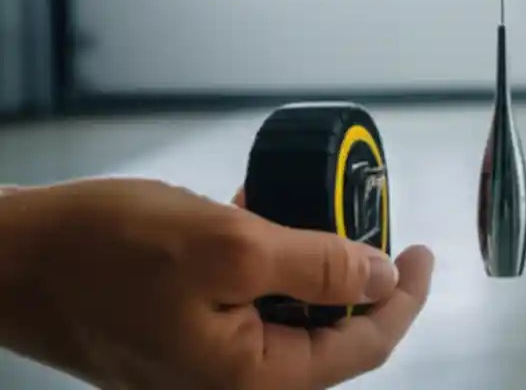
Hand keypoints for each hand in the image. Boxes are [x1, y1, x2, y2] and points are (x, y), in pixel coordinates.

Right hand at [0, 179, 432, 389]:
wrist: (13, 259)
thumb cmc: (106, 251)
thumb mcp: (230, 246)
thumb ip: (317, 266)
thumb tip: (380, 277)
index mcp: (256, 380)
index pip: (365, 346)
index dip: (406, 296)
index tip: (423, 251)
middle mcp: (235, 387)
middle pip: (332, 336)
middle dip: (358, 279)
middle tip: (367, 222)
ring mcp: (206, 368)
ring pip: (291, 318)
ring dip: (310, 268)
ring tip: (315, 213)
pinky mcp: (184, 342)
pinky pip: (248, 308)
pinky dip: (266, 268)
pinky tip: (260, 218)